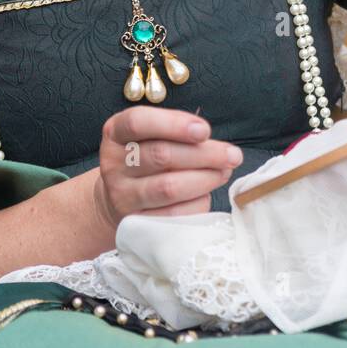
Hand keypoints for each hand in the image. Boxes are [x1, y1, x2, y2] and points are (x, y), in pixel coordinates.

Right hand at [94, 107, 243, 228]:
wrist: (116, 200)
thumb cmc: (144, 160)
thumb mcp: (149, 136)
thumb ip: (177, 133)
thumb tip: (217, 146)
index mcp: (115, 134)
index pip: (138, 123)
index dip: (174, 124)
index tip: (205, 130)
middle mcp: (114, 164)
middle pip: (160, 155)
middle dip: (203, 154)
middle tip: (232, 155)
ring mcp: (122, 196)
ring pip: (169, 187)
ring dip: (205, 179)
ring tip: (224, 172)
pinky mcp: (135, 224)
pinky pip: (174, 215)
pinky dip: (197, 203)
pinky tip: (206, 194)